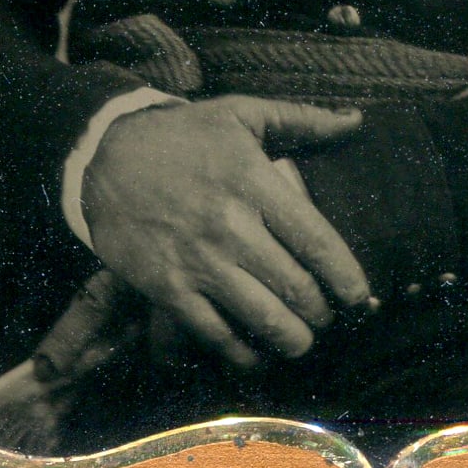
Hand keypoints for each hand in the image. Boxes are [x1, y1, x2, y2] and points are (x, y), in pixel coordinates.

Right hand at [81, 95, 369, 368]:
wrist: (106, 157)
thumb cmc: (182, 135)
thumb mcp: (241, 113)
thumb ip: (302, 119)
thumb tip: (355, 121)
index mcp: (254, 182)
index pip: (317, 242)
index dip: (346, 278)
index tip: (362, 297)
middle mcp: (231, 226)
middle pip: (297, 288)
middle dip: (322, 312)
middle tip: (327, 315)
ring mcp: (199, 262)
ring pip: (264, 320)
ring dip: (293, 339)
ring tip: (301, 338)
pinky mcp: (168, 289)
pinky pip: (217, 336)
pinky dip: (244, 353)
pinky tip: (258, 352)